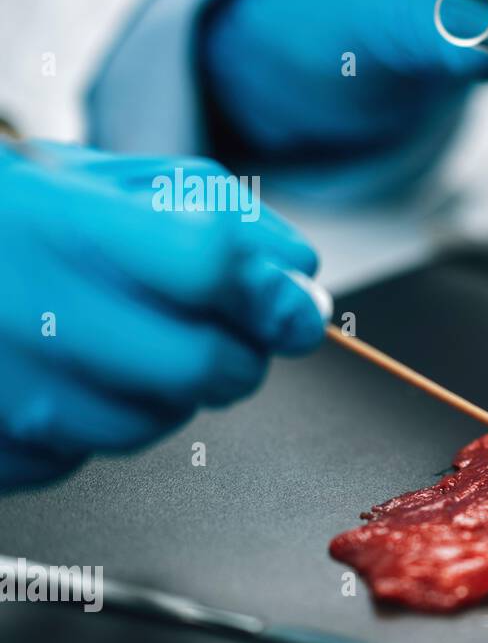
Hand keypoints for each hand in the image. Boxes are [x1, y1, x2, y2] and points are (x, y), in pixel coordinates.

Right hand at [0, 142, 324, 486]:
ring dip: (160, 394)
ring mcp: (2, 391)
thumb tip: (303, 287)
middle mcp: (23, 307)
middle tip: (212, 330)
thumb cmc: (17, 221)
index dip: (271, 295)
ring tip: (109, 343)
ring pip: (150, 424)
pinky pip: (80, 457)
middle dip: (234, 357)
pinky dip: (87, 424)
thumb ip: (226, 222)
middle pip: (202, 367)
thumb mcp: (113, 184)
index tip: (292, 306)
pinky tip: (54, 376)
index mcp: (61, 222)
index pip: (211, 266)